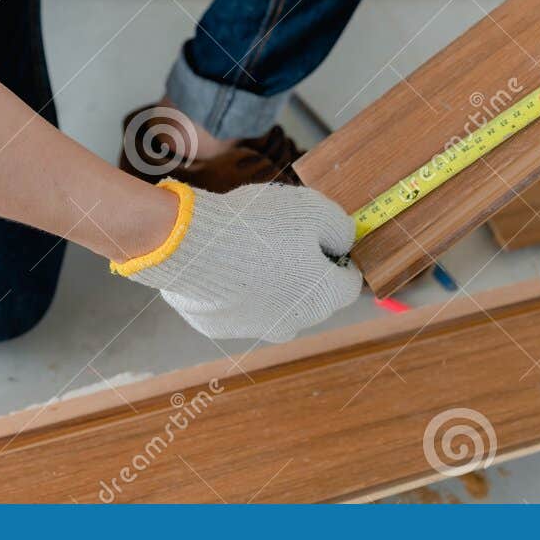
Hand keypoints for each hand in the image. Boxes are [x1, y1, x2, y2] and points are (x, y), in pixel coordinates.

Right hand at [111, 180, 362, 342]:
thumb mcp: (313, 208)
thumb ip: (341, 226)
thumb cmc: (256, 225)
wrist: (191, 243)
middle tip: (283, 238)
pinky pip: (241, 307)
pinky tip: (226, 264)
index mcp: (322, 298)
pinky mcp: (223, 328)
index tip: (322, 238)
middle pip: (313, 297)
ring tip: (251, 248)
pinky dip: (239, 290)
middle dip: (306, 271)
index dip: (340, 257)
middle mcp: (294, 323)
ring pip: (277, 305)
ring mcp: (256, 330)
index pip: (349, 283)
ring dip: (273, 282)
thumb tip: (345, 240)